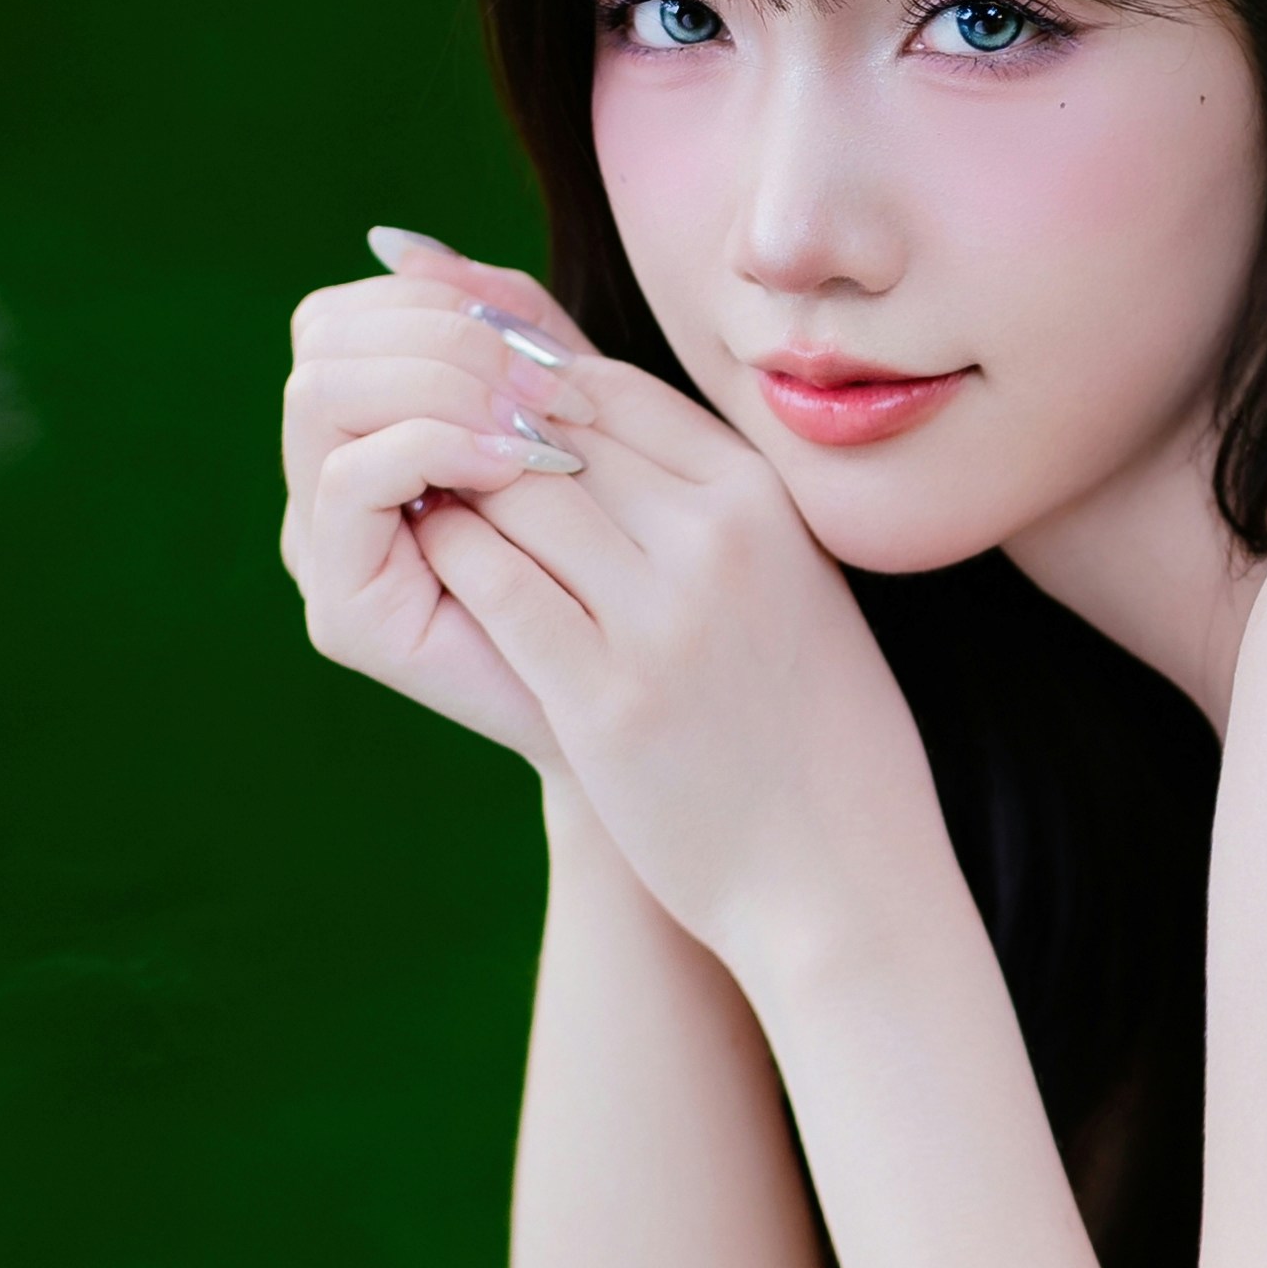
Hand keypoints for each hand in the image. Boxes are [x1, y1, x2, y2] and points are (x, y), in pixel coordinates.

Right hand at [281, 225, 601, 774]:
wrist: (657, 719)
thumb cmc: (622, 566)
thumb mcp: (568, 423)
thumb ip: (506, 335)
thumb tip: (401, 239)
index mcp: (370, 433)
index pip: (348, 314)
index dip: (434, 297)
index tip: (544, 341)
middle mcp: (328, 488)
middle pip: (322, 340)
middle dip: (441, 334)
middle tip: (549, 380)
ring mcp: (324, 550)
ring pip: (322, 394)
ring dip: (439, 381)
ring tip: (537, 419)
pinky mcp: (342, 611)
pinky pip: (349, 478)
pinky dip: (434, 445)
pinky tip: (519, 463)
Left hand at [411, 345, 948, 986]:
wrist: (842, 877)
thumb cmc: (816, 732)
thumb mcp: (798, 584)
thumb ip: (720, 506)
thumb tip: (612, 430)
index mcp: (765, 502)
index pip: (615, 391)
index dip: (535, 395)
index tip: (491, 418)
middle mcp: (719, 541)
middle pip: (556, 432)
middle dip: (482, 436)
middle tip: (428, 450)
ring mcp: (663, 618)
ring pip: (516, 495)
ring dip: (457, 492)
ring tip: (424, 503)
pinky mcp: (606, 697)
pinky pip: (499, 587)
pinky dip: (453, 561)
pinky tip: (432, 566)